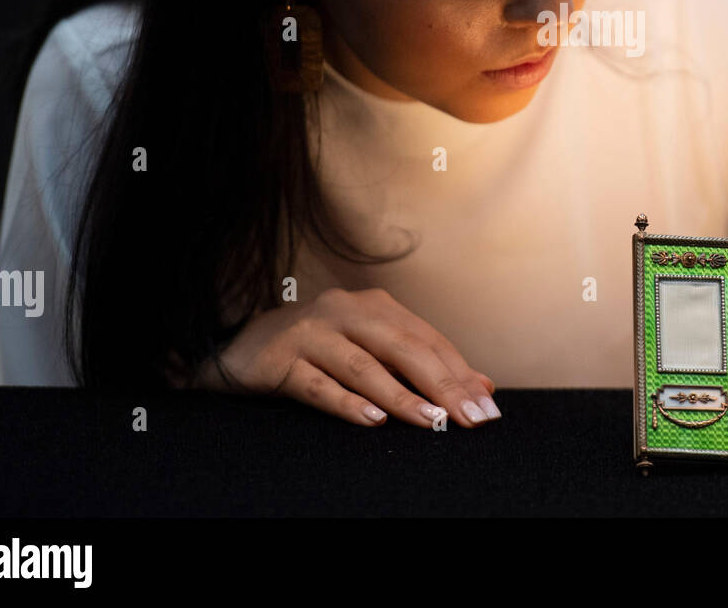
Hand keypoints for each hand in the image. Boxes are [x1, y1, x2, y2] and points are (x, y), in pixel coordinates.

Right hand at [189, 286, 500, 428]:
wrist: (240, 348)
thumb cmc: (319, 352)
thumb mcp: (373, 353)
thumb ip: (422, 367)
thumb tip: (483, 386)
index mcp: (375, 306)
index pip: (428, 340)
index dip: (460, 373)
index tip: (486, 407)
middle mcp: (346, 311)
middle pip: (403, 348)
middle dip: (442, 384)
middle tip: (470, 418)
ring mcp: (311, 332)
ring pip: (363, 366)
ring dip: (400, 396)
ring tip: (432, 421)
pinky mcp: (280, 359)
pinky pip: (318, 384)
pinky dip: (347, 402)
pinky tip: (373, 421)